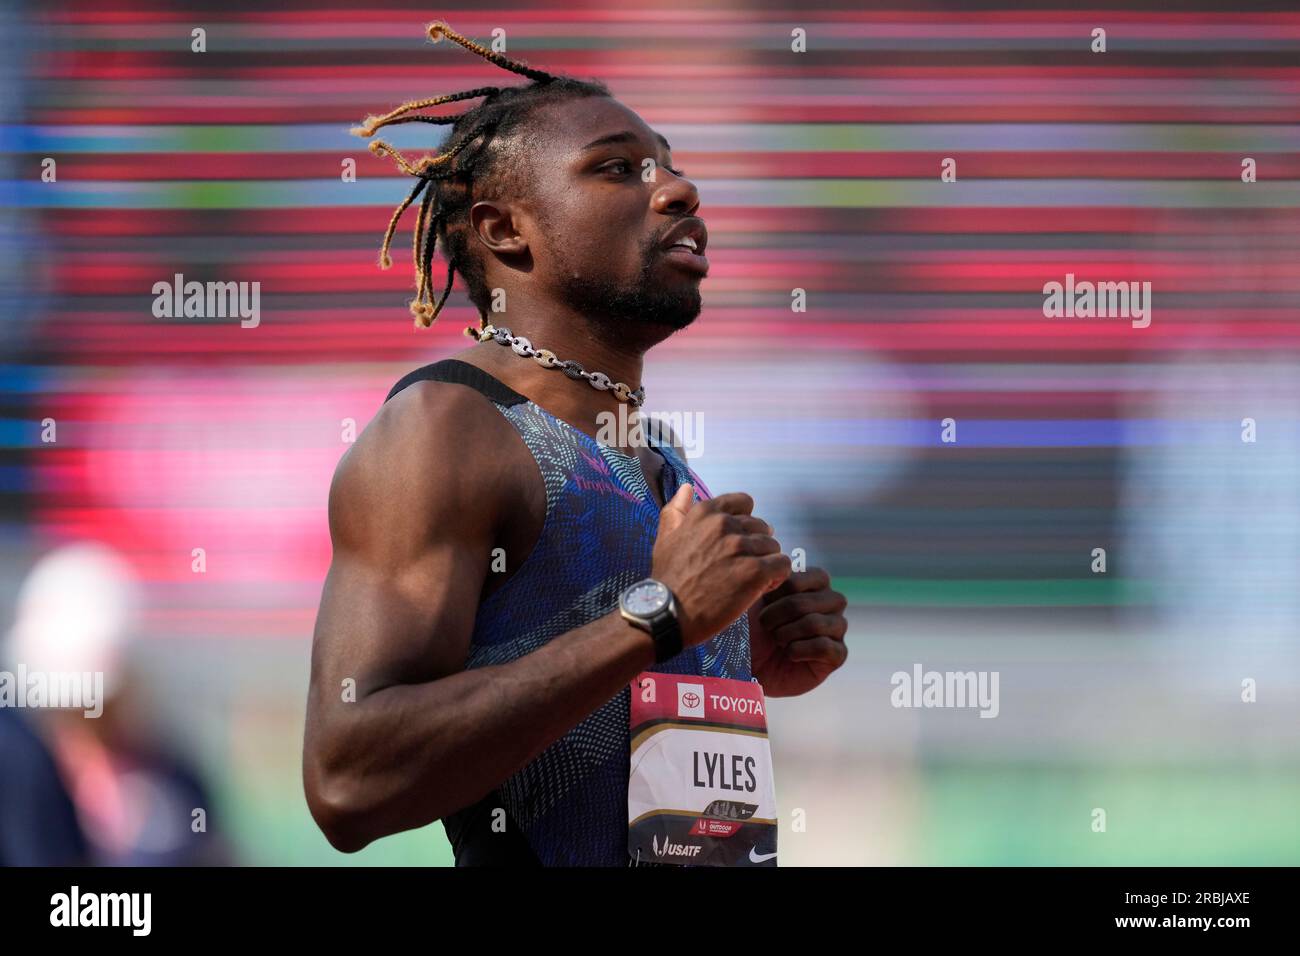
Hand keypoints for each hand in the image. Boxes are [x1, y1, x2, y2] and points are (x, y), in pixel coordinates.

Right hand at [652, 485, 790, 647]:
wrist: (668, 614)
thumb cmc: (667, 578)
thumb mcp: (665, 538)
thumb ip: (677, 510)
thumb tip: (687, 487)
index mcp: (706, 513)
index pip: (745, 503)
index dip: (747, 522)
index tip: (740, 541)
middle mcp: (725, 525)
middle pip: (762, 527)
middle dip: (757, 547)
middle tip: (742, 568)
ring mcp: (741, 547)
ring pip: (774, 546)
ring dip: (766, 563)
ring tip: (750, 581)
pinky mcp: (755, 571)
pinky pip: (782, 565)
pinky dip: (776, 577)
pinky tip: (761, 588)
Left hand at [749, 567, 847, 696]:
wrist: (747, 666)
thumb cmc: (750, 627)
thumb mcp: (753, 596)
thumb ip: (769, 576)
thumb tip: (779, 562)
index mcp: (816, 582)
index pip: (809, 577)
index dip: (780, 592)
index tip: (764, 603)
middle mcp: (832, 602)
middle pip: (808, 602)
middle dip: (779, 615)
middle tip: (765, 626)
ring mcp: (837, 628)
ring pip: (815, 624)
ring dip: (786, 634)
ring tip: (776, 640)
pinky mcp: (838, 654)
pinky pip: (824, 647)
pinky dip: (798, 651)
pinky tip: (788, 654)